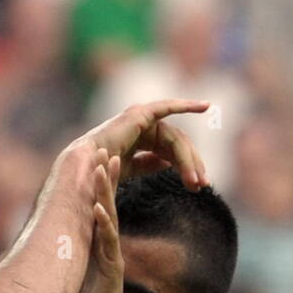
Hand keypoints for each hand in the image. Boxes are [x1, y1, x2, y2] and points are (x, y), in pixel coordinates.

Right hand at [73, 98, 211, 190]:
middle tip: (201, 185)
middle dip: (191, 165)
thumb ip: (148, 163)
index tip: (198, 187)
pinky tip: (205, 107)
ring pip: (175, 138)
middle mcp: (142, 126)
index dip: (186, 167)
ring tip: (196, 178)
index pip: (171, 151)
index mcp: (140, 138)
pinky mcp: (141, 114)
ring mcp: (142, 118)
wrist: (87, 168)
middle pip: (177, 145)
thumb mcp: (130, 169)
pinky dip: (186, 105)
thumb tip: (168, 163)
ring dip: (189, 158)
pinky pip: (168, 108)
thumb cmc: (101, 171)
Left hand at [73, 154, 133, 292]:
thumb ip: (72, 248)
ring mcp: (111, 253)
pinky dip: (102, 224)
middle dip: (107, 175)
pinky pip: (107, 242)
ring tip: (105, 165)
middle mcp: (107, 241)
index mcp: (98, 239)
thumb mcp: (76, 265)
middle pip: (107, 201)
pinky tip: (96, 207)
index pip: (100, 202)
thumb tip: (55, 237)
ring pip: (109, 216)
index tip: (98, 154)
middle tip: (104, 148)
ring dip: (105, 190)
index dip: (100, 179)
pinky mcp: (112, 268)